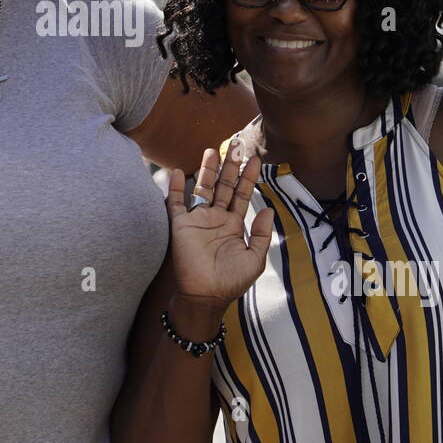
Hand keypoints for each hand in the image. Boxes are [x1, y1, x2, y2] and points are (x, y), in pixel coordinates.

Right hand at [165, 146, 273, 311]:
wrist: (205, 297)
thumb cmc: (230, 282)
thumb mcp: (254, 259)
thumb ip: (261, 234)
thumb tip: (268, 209)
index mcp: (233, 224)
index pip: (242, 194)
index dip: (248, 177)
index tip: (255, 158)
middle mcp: (215, 218)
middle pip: (223, 186)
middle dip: (230, 166)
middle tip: (236, 145)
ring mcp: (197, 220)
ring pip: (201, 188)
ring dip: (206, 170)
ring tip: (211, 150)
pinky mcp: (179, 226)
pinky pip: (175, 203)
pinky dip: (174, 188)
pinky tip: (175, 171)